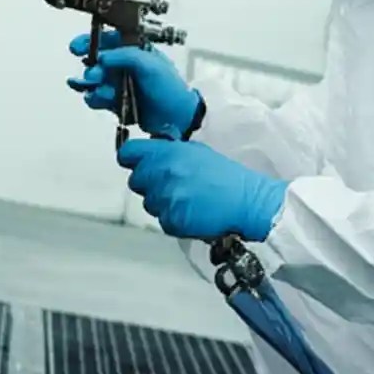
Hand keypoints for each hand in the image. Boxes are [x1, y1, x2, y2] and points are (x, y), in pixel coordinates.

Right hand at [66, 30, 201, 139]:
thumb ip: (125, 55)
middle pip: (95, 61)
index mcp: (134, 49)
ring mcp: (119, 83)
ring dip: (94, 87)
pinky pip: (97, 97)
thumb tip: (102, 56)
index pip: (106, 39)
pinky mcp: (116, 101)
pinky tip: (104, 100)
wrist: (176, 118)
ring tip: (104, 93)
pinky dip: (96, 99)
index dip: (89, 41)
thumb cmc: (169, 88)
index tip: (77, 48)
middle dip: (92, 69)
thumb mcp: (150, 64)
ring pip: (93, 81)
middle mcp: (124, 64)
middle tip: (96, 76)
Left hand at [118, 139, 287, 241]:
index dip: (131, 158)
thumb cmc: (226, 176)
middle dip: (149, 183)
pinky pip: (162, 220)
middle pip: (135, 181)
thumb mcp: (196, 151)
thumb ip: (169, 151)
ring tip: (187, 199)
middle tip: (171, 184)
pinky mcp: (171, 221)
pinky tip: (191, 212)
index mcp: (167, 153)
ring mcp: (165, 199)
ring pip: (148, 203)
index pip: (128, 153)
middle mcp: (162, 174)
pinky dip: (173, 219)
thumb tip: (151, 153)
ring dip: (162, 202)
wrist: (246, 201)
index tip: (136, 162)